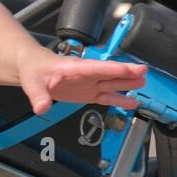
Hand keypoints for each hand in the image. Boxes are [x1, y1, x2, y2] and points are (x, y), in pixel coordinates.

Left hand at [15, 45, 147, 114]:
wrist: (32, 68)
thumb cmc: (34, 68)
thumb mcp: (31, 81)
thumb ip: (38, 94)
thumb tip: (41, 108)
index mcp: (74, 68)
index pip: (99, 68)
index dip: (117, 68)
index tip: (137, 68)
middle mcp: (85, 75)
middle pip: (109, 74)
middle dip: (127, 74)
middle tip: (145, 73)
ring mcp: (87, 84)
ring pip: (111, 84)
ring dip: (126, 85)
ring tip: (143, 84)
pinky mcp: (87, 92)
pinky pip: (105, 96)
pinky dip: (118, 99)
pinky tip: (132, 102)